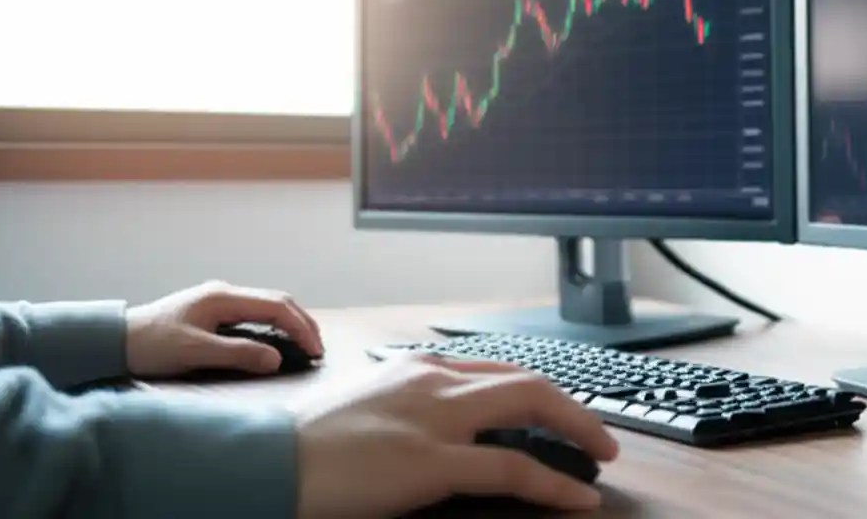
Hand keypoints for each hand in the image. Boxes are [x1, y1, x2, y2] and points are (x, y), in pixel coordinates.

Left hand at [125, 281, 323, 376]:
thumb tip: (276, 359)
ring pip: (267, 305)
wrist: (114, 339)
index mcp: (223, 297)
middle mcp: (225, 292)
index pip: (276, 305)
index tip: (315, 350)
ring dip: (289, 323)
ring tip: (305, 345)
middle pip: (276, 301)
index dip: (300, 327)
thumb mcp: (194, 352)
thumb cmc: (151, 345)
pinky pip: (254, 313)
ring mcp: (219, 300)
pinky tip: (277, 341)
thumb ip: (237, 354)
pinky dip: (274, 325)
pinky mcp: (213, 311)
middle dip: (302, 323)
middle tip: (318, 349)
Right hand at [291, 353, 619, 517]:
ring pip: (532, 405)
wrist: (262, 464)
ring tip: (603, 454)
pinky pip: (513, 469)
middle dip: (572, 405)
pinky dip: (554, 483)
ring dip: (578, 428)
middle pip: (526, 379)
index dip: (538, 391)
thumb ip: (407, 408)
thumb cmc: (306, 446)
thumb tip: (439, 431)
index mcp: (415, 367)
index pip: (496, 369)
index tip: (560, 410)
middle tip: (598, 434)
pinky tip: (578, 497)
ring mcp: (434, 418)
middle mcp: (432, 380)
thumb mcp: (366, 409)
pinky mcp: (431, 461)